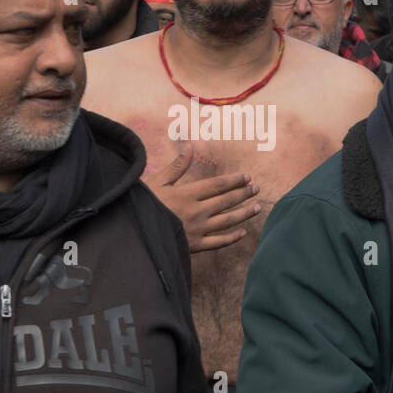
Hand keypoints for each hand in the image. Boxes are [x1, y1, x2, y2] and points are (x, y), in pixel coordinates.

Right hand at [146, 143, 260, 251]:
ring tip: (257, 207)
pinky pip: (218, 242)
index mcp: (187, 194)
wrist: (135, 235)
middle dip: (243, 194)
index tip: (246, 177)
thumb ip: (177, 167)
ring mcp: (197, 230)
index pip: (217, 185)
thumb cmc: (143, 205)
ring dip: (244, 213)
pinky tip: (242, 233)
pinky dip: (232, 238)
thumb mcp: (157, 182)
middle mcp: (196, 212)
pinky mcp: (195, 245)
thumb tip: (190, 147)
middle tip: (256, 188)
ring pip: (227, 221)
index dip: (234, 180)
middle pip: (226, 201)